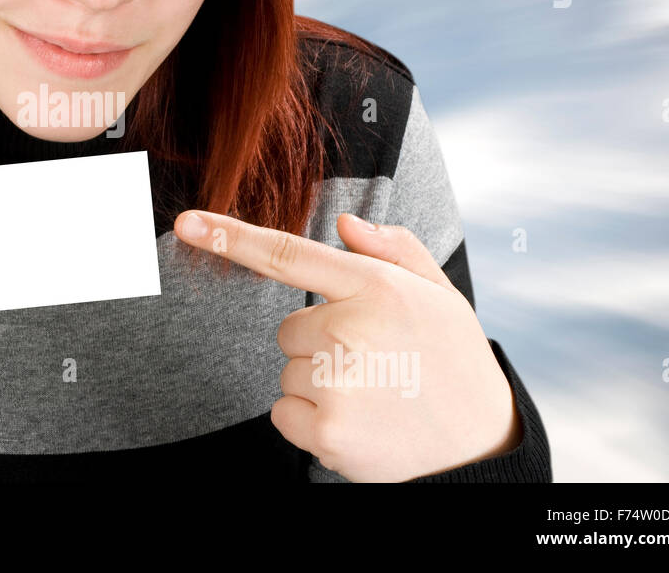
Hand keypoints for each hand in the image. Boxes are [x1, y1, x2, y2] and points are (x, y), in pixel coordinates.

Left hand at [174, 209, 521, 481]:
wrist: (481, 444)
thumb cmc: (454, 362)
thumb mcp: (438, 294)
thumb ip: (392, 251)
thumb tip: (344, 224)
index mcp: (375, 287)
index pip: (288, 255)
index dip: (230, 238)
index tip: (187, 224)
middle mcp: (350, 329)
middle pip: (288, 328)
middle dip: (320, 343)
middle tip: (374, 363)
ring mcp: (336, 381)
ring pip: (288, 372)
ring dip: (319, 384)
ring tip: (375, 394)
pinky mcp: (326, 429)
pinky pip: (283, 413)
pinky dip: (310, 421)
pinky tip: (359, 421)